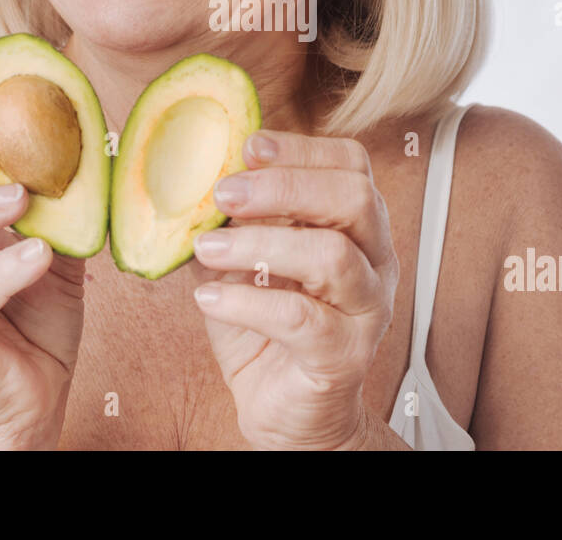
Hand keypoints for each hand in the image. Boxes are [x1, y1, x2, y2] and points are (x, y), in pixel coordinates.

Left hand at [190, 129, 398, 449]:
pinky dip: (249, 302)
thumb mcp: (246, 262)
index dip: (303, 148)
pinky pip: (302, 319)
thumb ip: (232, 220)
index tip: (249, 146)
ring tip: (209, 247)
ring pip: (332, 256)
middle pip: (354, 198)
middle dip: (285, 186)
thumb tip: (187, 178)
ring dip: (261, 242)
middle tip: (224, 191)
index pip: (352, 165)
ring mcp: (366, 310)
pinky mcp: (344, 357)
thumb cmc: (268, 329)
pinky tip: (209, 297)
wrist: (288, 414)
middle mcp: (375, 262)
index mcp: (357, 227)